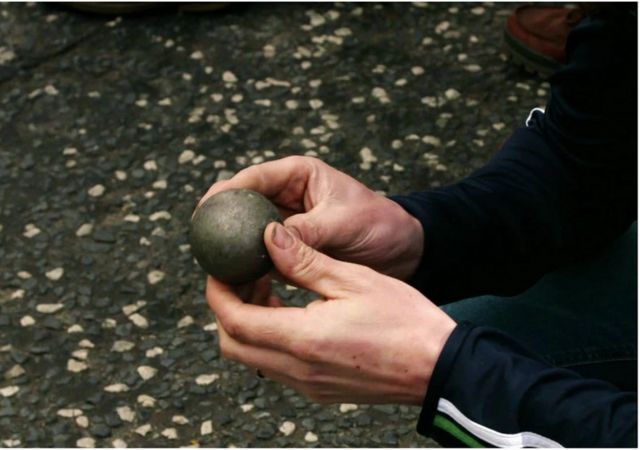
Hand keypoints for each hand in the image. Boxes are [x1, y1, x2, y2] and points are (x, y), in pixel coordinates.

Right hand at [198, 156, 423, 279]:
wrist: (404, 252)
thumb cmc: (380, 225)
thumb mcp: (344, 223)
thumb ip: (308, 229)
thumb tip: (270, 238)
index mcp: (297, 176)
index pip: (251, 179)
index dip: (224, 193)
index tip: (206, 211)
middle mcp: (285, 197)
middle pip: (240, 206)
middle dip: (220, 224)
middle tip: (203, 245)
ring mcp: (284, 225)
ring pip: (245, 234)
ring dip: (232, 251)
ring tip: (216, 270)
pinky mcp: (287, 250)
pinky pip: (259, 258)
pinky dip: (248, 270)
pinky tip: (237, 286)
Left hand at [206, 222, 455, 404]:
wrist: (441, 367)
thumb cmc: (404, 319)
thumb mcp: (352, 279)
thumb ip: (304, 260)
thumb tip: (267, 235)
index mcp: (302, 339)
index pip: (234, 320)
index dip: (218, 292)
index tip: (221, 267)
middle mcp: (298, 370)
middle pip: (233, 344)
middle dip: (227, 308)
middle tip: (242, 277)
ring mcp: (308, 385)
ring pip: (252, 358)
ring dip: (248, 324)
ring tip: (269, 288)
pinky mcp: (320, 391)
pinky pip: (276, 366)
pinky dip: (269, 339)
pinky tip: (291, 311)